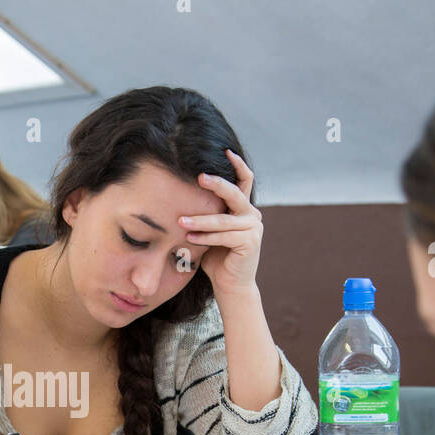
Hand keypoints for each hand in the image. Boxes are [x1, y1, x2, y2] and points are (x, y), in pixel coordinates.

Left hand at [179, 149, 263, 296]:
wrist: (229, 284)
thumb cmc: (215, 256)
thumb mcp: (209, 230)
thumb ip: (206, 213)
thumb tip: (180, 192)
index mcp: (243, 208)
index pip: (244, 180)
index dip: (237, 164)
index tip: (225, 150)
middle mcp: (252, 214)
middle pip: (235, 193)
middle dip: (216, 184)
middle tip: (199, 177)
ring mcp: (254, 228)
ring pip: (224, 219)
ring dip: (200, 220)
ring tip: (181, 221)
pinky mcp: (250, 243)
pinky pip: (224, 236)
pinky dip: (206, 238)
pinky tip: (190, 238)